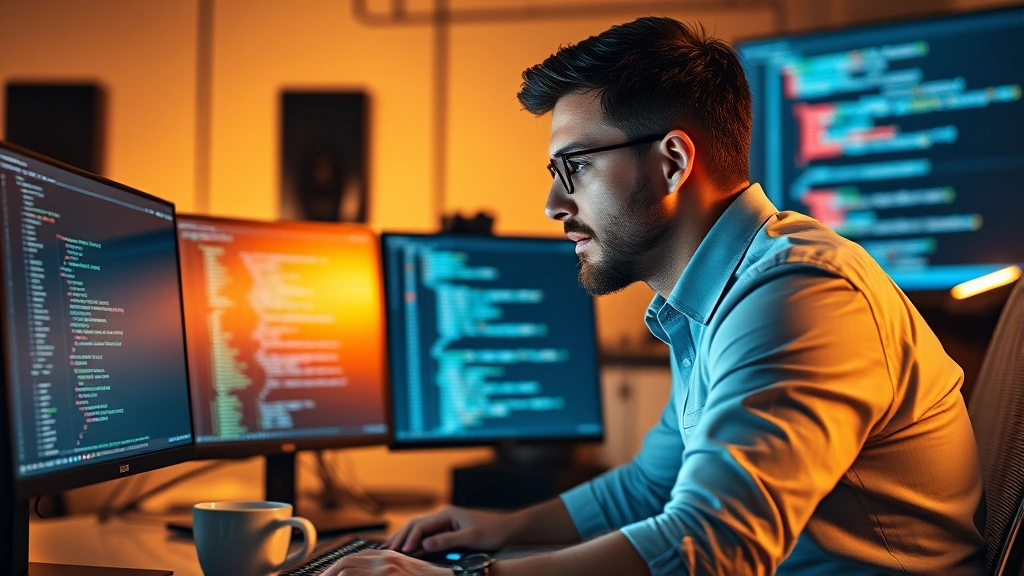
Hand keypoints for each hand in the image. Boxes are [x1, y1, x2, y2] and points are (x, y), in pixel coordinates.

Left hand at [321, 549, 451, 575]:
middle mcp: (386, 560)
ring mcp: (388, 570)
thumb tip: (361, 573)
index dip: (335, 568)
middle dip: (328, 573)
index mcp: (388, 557)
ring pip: (349, 569)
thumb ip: (385, 571)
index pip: (353, 558)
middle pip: (347, 562)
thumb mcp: (404, 572)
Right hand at [385, 506, 513, 552]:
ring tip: (390, 549)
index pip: (421, 525)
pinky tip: (407, 548)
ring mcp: (444, 522)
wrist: (508, 529)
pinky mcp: (447, 530)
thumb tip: (425, 544)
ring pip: (418, 529)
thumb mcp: (470, 538)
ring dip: (405, 538)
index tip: (402, 551)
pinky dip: (414, 541)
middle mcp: (443, 515)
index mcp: (447, 514)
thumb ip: (447, 540)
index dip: (410, 539)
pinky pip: (426, 534)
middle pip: (415, 524)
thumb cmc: (492, 531)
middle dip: (400, 537)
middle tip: (386, 550)